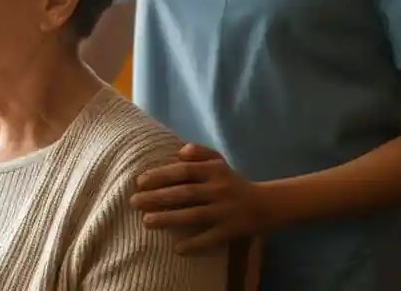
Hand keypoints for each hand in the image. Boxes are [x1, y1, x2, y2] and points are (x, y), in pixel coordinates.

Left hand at [129, 143, 269, 254]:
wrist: (265, 204)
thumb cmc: (232, 182)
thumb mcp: (219, 161)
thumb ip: (199, 152)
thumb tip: (178, 151)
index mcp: (214, 171)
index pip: (184, 171)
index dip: (161, 175)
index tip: (139, 182)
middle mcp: (219, 189)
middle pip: (184, 193)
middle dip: (157, 197)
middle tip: (134, 202)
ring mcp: (225, 211)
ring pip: (194, 216)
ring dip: (169, 219)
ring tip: (146, 222)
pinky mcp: (231, 230)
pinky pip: (210, 238)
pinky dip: (194, 244)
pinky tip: (177, 248)